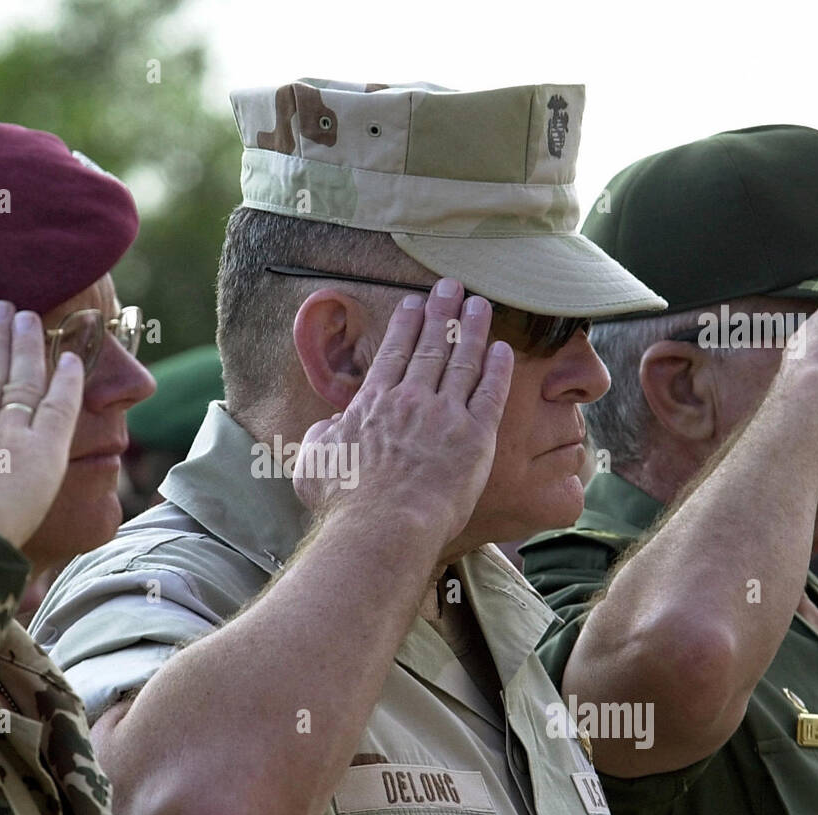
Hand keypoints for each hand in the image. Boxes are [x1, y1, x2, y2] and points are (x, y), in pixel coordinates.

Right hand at [293, 279, 512, 549]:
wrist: (383, 525)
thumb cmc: (344, 502)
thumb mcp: (313, 463)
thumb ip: (322, 436)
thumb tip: (330, 425)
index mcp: (374, 403)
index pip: (394, 352)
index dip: (407, 324)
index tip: (414, 303)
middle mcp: (411, 399)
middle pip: (431, 346)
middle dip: (442, 312)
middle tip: (451, 286)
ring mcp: (445, 415)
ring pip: (463, 362)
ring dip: (473, 329)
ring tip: (480, 304)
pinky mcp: (475, 437)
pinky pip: (491, 394)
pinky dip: (497, 369)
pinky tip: (504, 349)